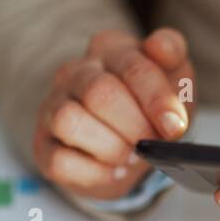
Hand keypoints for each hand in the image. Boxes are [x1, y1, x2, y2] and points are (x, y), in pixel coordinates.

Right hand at [33, 28, 194, 198]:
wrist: (133, 149)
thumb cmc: (152, 109)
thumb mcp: (175, 80)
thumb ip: (173, 57)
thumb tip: (162, 47)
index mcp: (111, 49)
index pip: (132, 66)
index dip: (157, 99)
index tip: (175, 125)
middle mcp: (75, 72)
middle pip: (99, 93)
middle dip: (135, 126)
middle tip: (153, 144)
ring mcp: (53, 107)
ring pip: (69, 121)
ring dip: (111, 147)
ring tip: (132, 156)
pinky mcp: (44, 145)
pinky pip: (60, 160)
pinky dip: (94, 173)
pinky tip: (115, 171)